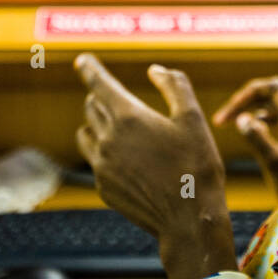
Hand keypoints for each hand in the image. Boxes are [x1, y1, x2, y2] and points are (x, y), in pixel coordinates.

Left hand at [74, 53, 236, 278]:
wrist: (188, 219)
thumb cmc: (196, 166)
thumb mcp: (193, 119)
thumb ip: (175, 87)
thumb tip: (155, 70)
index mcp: (129, 117)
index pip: (99, 84)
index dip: (90, 68)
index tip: (81, 59)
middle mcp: (108, 139)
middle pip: (92, 107)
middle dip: (101, 97)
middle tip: (116, 97)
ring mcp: (102, 165)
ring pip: (87, 133)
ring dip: (98, 124)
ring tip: (119, 128)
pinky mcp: (103, 187)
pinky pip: (95, 161)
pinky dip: (105, 152)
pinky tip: (128, 160)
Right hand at [213, 76, 277, 196]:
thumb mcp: (274, 163)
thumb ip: (257, 138)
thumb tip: (241, 118)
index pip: (271, 88)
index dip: (246, 95)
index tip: (227, 117)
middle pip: (270, 93)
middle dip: (245, 100)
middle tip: (223, 119)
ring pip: (271, 107)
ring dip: (250, 110)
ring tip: (230, 124)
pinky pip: (274, 120)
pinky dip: (258, 122)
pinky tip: (250, 134)